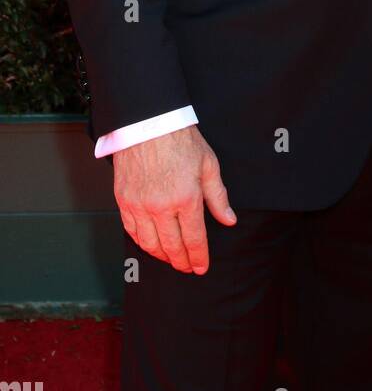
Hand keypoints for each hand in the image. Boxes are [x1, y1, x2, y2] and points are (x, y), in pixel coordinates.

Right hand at [112, 123, 235, 274]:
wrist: (149, 123)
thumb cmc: (180, 140)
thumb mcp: (209, 165)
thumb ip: (218, 197)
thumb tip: (229, 219)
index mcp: (186, 199)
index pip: (194, 239)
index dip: (199, 257)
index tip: (202, 267)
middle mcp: (161, 207)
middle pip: (172, 247)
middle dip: (182, 261)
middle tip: (188, 268)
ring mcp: (139, 205)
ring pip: (150, 244)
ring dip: (162, 256)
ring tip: (172, 259)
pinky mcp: (124, 201)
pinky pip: (132, 231)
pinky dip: (142, 243)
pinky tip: (151, 244)